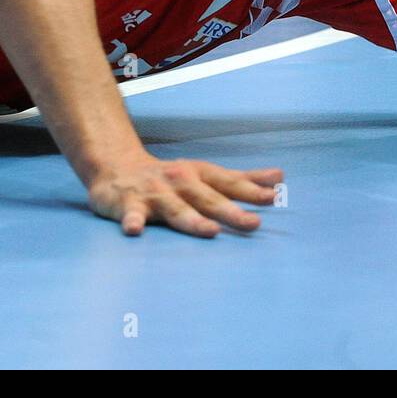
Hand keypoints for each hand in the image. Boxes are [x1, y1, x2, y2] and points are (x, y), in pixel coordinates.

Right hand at [87, 154, 283, 237]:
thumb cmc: (172, 178)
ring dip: (192, 220)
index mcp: (200, 175)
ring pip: (175, 209)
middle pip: (207, 199)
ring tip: (211, 231)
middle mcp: (180, 182)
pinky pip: (131, 215)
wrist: (117, 167)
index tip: (274, 196)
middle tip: (253, 223)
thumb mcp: (206, 174)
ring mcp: (155, 193)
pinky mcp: (129, 204)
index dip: (251, 190)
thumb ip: (241, 180)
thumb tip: (279, 178)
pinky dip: (133, 221)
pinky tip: (134, 230)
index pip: (229, 183)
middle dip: (230, 210)